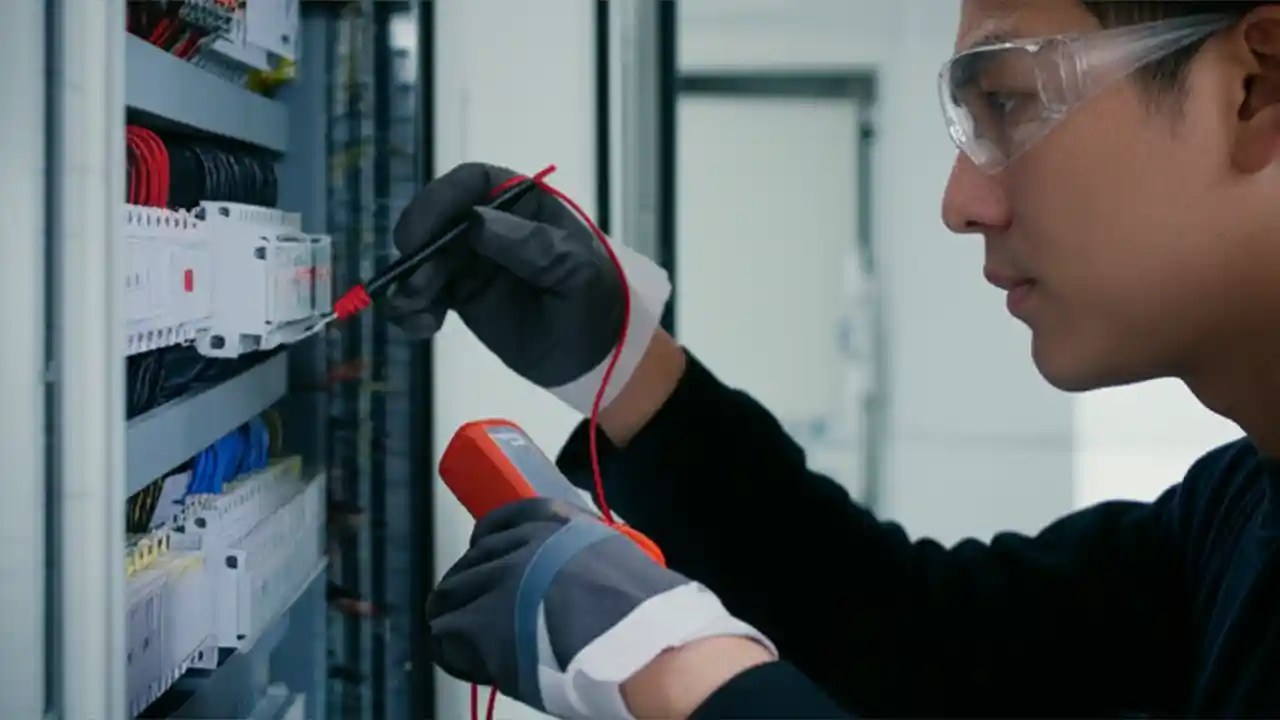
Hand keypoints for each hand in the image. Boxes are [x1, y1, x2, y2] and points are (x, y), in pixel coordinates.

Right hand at [387, 162, 671, 415]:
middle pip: (437, 222)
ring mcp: (473, 260)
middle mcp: (491, 225)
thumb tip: (475, 221)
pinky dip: (413, 309)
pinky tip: (422, 327)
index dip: (439, 201)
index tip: (418, 233)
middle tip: (415, 284)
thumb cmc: (597, 302)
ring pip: (424, 259)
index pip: (472, 184)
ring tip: (420, 315)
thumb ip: (530, 246)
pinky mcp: (462, 295)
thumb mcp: (575, 272)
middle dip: (418, 251)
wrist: (600, 354)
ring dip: (411, 284)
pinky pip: (425, 294)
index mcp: (523, 205)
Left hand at [426, 498, 775, 718]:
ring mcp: (497, 583)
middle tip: (482, 620)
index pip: (496, 523)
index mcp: (553, 523)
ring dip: (458, 622)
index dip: (484, 550)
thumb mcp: (613, 557)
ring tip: (474, 647)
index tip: (486, 569)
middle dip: (471, 592)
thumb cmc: (646, 612)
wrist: (646, 646)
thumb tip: (568, 579)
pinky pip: (445, 637)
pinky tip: (474, 665)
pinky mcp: (483, 626)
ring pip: (449, 598)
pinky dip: (454, 654)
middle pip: (468, 564)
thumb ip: (580, 557)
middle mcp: (519, 545)